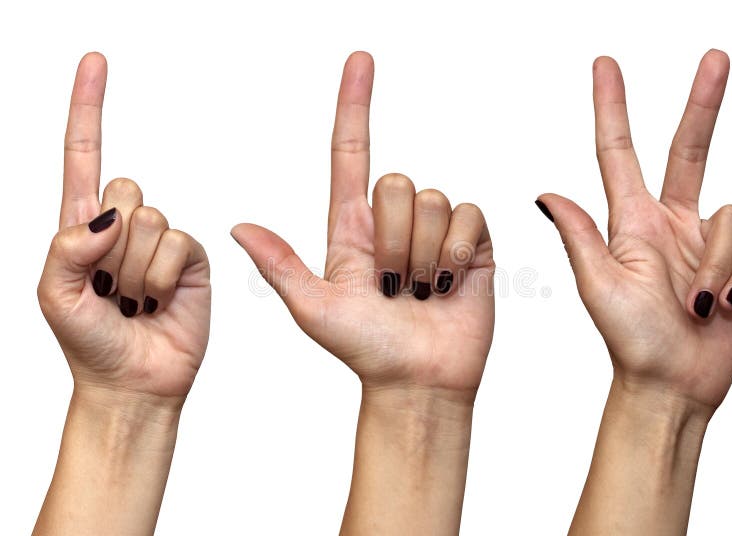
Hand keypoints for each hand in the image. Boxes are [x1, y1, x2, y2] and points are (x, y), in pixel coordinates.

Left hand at [37, 52, 210, 404]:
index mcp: (81, 227)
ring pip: (153, 218)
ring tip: (135, 299)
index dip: (89, 108)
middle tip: (112, 284)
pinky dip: (165, 276)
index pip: (84, 155)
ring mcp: (159, 242)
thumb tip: (108, 215)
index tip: (96, 63)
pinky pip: (180, 242)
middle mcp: (122, 228)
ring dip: (138, 268)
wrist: (135, 383)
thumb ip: (66, 248)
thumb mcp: (54, 297)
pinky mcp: (192, 258)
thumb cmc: (89, 344)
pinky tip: (159, 299)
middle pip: (125, 185)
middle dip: (113, 241)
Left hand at [232, 52, 493, 402]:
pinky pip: (468, 215)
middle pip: (396, 182)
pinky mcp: (471, 242)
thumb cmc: (366, 351)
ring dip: (423, 256)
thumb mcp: (313, 310)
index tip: (361, 61)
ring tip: (419, 290)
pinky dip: (457, 254)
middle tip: (390, 285)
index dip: (355, 105)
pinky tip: (448, 284)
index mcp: (351, 228)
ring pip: (432, 201)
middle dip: (393, 239)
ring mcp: (434, 231)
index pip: (351, 152)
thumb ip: (281, 265)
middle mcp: (393, 222)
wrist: (419, 382)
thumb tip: (237, 227)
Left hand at [537, 49, 731, 412]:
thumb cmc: (631, 341)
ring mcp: (705, 242)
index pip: (619, 152)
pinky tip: (721, 304)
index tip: (605, 66)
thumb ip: (580, 235)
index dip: (612, 107)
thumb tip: (544, 194)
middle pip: (689, 149)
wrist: (673, 384)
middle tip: (716, 57)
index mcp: (630, 223)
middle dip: (703, 104)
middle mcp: (669, 222)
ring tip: (697, 302)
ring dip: (719, 262)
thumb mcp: (599, 285)